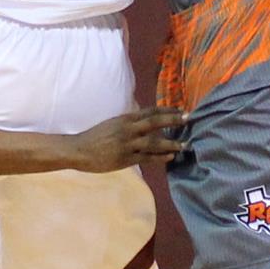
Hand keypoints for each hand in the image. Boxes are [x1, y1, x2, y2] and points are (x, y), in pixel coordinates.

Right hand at [68, 107, 185, 171]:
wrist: (80, 150)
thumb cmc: (96, 136)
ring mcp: (128, 144)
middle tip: (188, 119)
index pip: (150, 111)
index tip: (180, 109)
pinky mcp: (126, 159)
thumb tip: (145, 119)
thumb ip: (129, 122)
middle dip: (172, 120)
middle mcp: (128, 129)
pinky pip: (147, 157)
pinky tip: (171, 157)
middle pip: (154, 122)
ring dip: (170, 142)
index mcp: (125, 118)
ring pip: (153, 142)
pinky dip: (160, 157)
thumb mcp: (113, 123)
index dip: (166, 110)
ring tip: (184, 144)